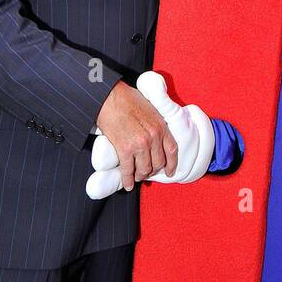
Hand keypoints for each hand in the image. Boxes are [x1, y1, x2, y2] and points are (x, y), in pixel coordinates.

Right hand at [94, 78, 177, 192]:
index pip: (172, 150)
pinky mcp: (125, 149)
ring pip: (144, 169)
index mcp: (161, 126)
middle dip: (153, 171)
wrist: (109, 97)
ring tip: (137, 177)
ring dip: (140, 176)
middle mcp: (153, 137)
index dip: (171, 164)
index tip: (170, 172)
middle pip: (158, 163)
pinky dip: (127, 180)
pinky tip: (127, 184)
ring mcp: (140, 144)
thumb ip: (155, 123)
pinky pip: (128, 170)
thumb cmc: (127, 99)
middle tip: (147, 173)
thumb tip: (156, 134)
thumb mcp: (150, 108)